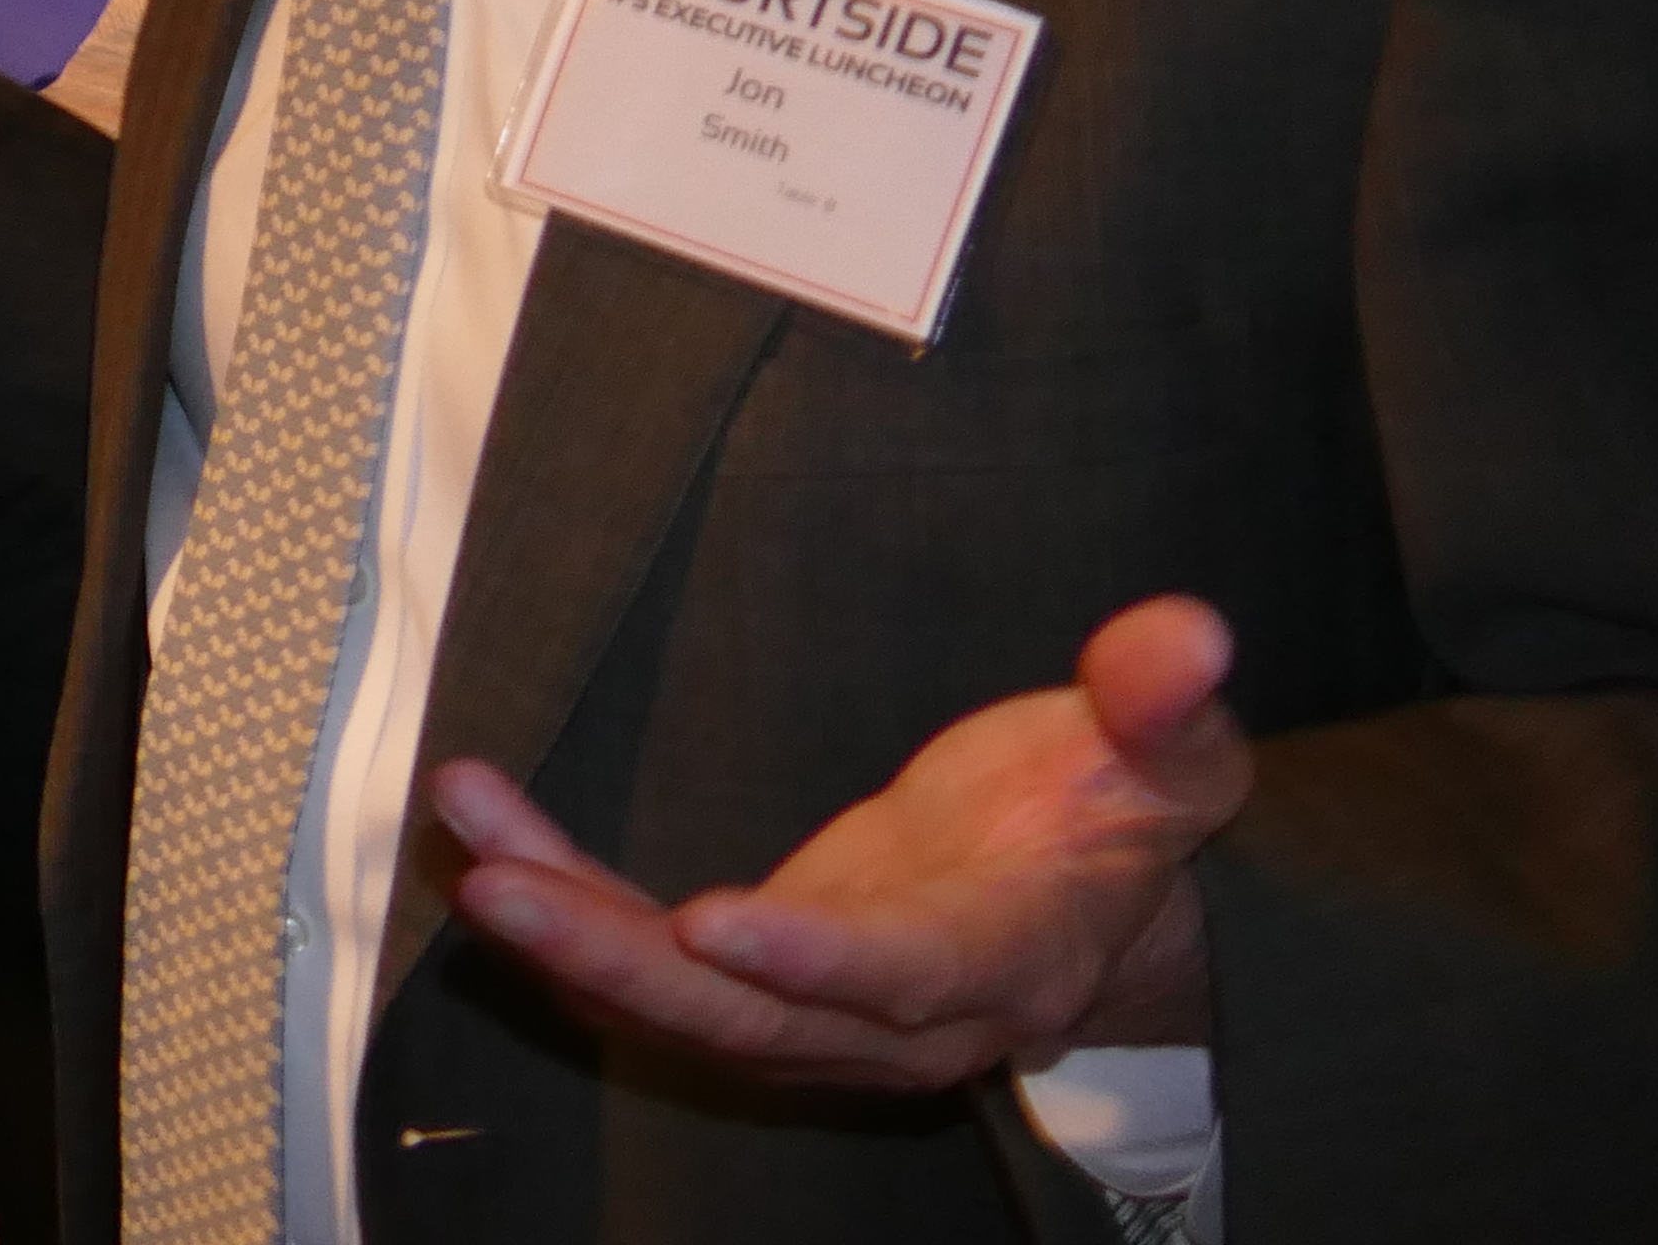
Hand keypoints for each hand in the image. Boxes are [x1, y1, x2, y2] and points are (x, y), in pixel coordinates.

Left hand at [431, 594, 1246, 1088]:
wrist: (1090, 904)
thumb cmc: (1119, 817)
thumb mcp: (1171, 758)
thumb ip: (1165, 707)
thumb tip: (1190, 636)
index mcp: (1011, 956)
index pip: (910, 971)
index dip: (817, 960)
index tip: (717, 924)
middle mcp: (903, 1011)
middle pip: (756, 1020)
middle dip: (624, 964)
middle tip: (503, 889)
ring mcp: (820, 1007)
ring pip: (681, 1004)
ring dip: (566, 935)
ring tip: (467, 846)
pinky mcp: (759, 976)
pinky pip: (647, 957)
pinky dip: (564, 900)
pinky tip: (482, 834)